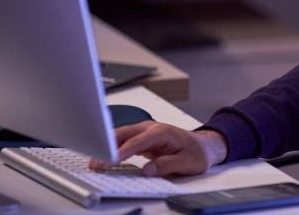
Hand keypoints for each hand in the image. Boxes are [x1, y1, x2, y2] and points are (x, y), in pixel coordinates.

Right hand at [89, 121, 227, 176]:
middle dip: (107, 147)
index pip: (138, 141)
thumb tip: (147, 170)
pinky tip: (103, 159)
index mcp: (162, 132)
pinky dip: (112, 149)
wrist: (204, 145)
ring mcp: (145, 132)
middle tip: (95, 163)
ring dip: (106, 148)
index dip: (123, 151)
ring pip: (120, 136)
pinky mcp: (141, 139)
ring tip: (94, 163)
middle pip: (124, 134)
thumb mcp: (187, 163)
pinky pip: (123, 142)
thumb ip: (167, 165)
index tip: (110, 160)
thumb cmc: (197, 152)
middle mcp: (151, 128)